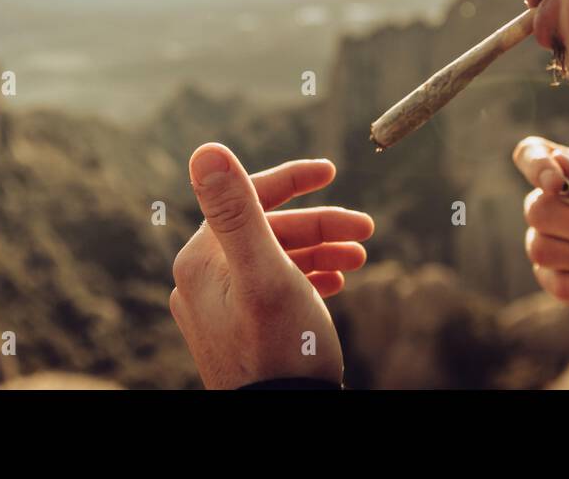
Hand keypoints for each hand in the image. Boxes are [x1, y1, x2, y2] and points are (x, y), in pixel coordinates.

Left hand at [170, 143, 373, 388]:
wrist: (285, 419)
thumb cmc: (280, 350)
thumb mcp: (266, 273)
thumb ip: (238, 211)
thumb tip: (206, 149)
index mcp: (202, 260)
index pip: (248, 199)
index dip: (293, 180)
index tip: (332, 171)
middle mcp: (202, 281)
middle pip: (269, 230)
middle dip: (321, 225)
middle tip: (366, 229)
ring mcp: (220, 308)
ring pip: (276, 258)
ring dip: (322, 250)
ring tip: (360, 260)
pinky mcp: (239, 330)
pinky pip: (274, 287)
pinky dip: (308, 277)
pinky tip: (336, 284)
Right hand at [513, 135, 568, 310]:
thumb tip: (560, 159)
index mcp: (559, 172)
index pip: (528, 154)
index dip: (536, 166)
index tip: (558, 183)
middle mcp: (543, 206)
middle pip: (537, 213)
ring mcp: (542, 244)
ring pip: (545, 253)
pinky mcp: (552, 279)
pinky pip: (562, 287)